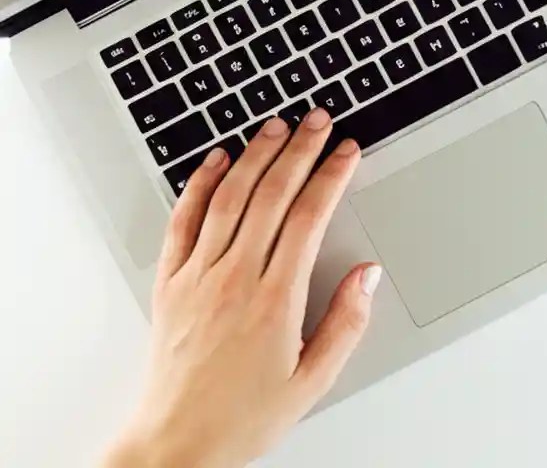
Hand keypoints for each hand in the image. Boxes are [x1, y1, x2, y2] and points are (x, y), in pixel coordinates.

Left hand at [102, 110, 380, 467]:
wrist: (177, 444)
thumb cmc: (243, 418)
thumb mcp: (314, 380)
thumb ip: (346, 323)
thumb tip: (366, 275)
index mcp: (275, 301)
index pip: (308, 218)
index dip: (331, 176)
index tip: (346, 151)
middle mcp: (234, 280)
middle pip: (270, 195)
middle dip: (299, 150)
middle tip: (318, 120)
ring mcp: (197, 277)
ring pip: (228, 198)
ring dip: (255, 156)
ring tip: (276, 127)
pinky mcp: (169, 284)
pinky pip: (183, 222)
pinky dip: (198, 185)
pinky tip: (215, 162)